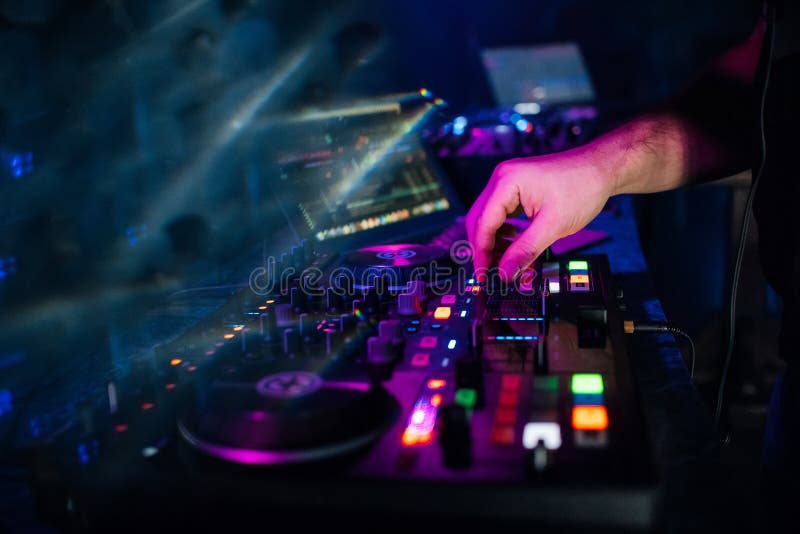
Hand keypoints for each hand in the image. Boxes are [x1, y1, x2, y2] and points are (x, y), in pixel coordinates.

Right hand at [465, 148, 615, 279]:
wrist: (603, 168)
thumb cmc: (583, 187)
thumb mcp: (553, 226)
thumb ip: (525, 251)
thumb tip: (505, 273)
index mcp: (506, 182)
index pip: (483, 224)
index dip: (481, 253)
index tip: (483, 276)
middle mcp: (502, 179)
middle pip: (481, 221)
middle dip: (486, 249)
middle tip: (491, 274)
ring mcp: (509, 183)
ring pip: (490, 220)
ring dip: (496, 243)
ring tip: (507, 264)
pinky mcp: (518, 189)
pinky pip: (503, 215)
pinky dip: (506, 234)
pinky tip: (515, 246)